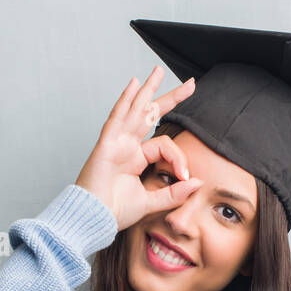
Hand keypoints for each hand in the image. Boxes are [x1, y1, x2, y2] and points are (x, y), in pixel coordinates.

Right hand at [75, 65, 202, 231]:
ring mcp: (116, 143)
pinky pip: (118, 117)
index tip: (185, 176)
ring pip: (135, 110)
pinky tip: (135, 84)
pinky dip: (126, 100)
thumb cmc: (113, 213)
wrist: (93, 219)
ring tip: (159, 71)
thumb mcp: (151, 203)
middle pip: (151, 115)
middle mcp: (127, 147)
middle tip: (190, 84)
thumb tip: (197, 182)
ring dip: (148, 90)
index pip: (165, 145)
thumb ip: (174, 193)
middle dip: (171, 98)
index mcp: (136, 159)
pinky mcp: (106, 144)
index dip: (179, 158)